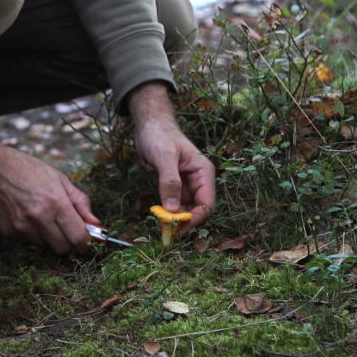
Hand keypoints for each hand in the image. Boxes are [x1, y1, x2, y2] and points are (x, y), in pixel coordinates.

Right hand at [0, 137, 100, 253]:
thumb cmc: (28, 169)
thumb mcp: (60, 179)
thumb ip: (81, 202)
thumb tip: (96, 224)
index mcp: (56, 202)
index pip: (78, 237)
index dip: (86, 243)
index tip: (87, 241)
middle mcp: (39, 217)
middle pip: (63, 248)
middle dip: (68, 241)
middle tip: (65, 228)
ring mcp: (21, 226)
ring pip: (45, 246)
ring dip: (48, 237)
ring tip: (41, 215)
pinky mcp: (8, 231)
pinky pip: (27, 241)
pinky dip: (31, 233)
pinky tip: (26, 215)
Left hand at [128, 82, 215, 233]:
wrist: (149, 124)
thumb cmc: (159, 135)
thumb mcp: (164, 157)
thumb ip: (169, 181)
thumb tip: (173, 208)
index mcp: (203, 171)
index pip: (207, 202)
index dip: (195, 218)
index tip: (179, 228)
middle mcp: (199, 179)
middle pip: (198, 208)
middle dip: (185, 220)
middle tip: (168, 231)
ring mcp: (187, 182)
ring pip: (187, 207)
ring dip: (177, 218)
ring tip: (162, 225)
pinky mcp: (176, 184)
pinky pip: (176, 202)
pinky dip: (170, 211)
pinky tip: (160, 215)